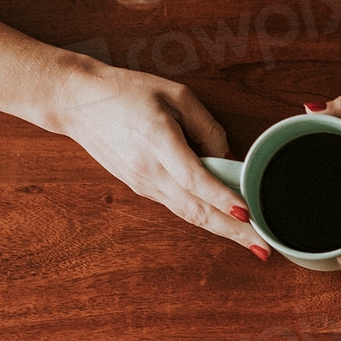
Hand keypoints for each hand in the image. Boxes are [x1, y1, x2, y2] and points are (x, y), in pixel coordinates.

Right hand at [52, 58, 268, 259]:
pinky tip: (228, 227)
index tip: (246, 212)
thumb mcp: (174, 95)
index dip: (221, 197)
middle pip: (197, 209)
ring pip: (191, 215)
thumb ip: (207, 127)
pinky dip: (207, 219)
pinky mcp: (144, 189)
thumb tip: (228, 159)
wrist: (77, 103)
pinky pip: (181, 208)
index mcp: (158, 141)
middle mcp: (150, 170)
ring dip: (224, 232)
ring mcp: (146, 184)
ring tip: (254, 246)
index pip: (194, 177)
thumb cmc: (126, 92)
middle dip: (233, 231)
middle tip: (263, 248)